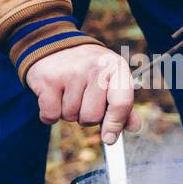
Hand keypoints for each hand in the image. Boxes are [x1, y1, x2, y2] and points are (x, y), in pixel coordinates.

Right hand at [25, 45, 140, 143]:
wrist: (52, 44)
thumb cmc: (87, 67)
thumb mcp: (110, 78)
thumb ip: (122, 104)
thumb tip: (134, 127)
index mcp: (116, 67)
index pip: (122, 103)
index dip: (115, 124)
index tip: (109, 139)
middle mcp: (95, 68)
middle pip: (92, 117)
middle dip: (85, 116)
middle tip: (81, 98)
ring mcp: (71, 73)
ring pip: (70, 117)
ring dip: (67, 112)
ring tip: (67, 91)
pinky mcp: (48, 80)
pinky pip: (51, 115)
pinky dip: (49, 114)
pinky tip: (52, 96)